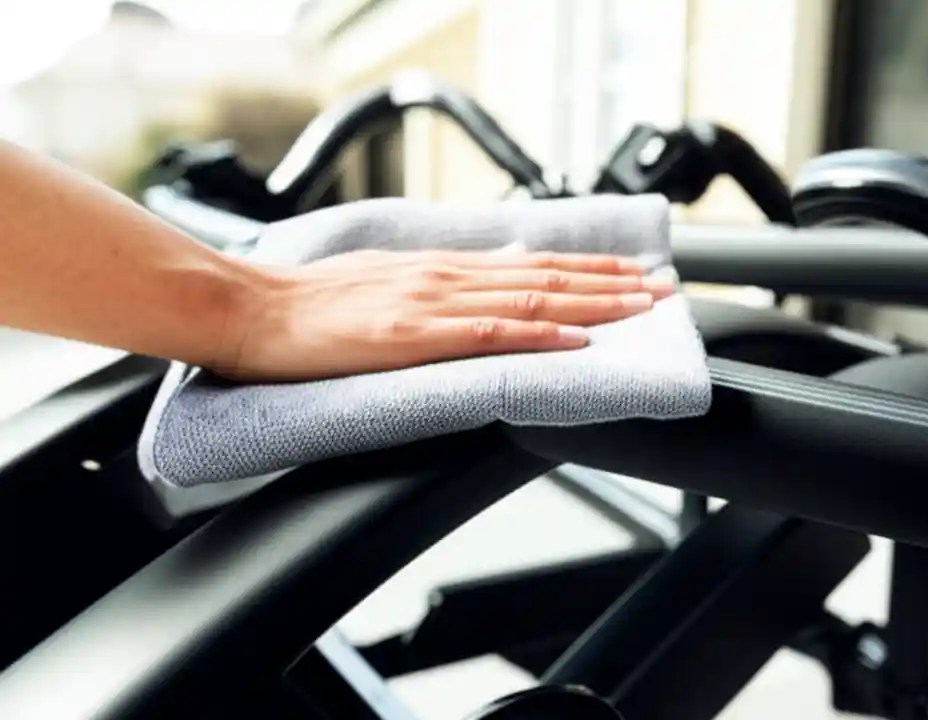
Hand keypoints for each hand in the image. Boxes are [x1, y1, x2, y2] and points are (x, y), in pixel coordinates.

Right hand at [215, 249, 673, 381]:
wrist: (249, 310)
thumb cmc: (308, 306)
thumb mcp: (384, 285)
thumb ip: (436, 291)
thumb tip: (485, 291)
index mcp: (440, 268)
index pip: (531, 264)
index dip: (588, 269)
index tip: (633, 274)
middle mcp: (446, 277)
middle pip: (546, 277)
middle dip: (611, 284)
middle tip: (662, 291)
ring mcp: (431, 304)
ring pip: (531, 298)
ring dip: (593, 303)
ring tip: (640, 307)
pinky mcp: (412, 335)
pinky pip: (488, 333)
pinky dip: (539, 333)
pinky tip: (575, 338)